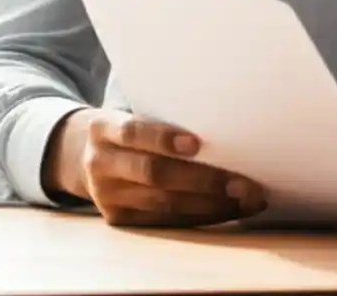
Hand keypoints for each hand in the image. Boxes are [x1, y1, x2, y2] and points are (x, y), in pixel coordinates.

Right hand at [43, 108, 266, 226]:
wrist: (87, 158)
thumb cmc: (134, 131)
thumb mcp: (136, 114)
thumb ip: (167, 118)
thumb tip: (231, 122)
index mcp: (105, 128)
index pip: (134, 132)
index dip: (164, 139)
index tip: (197, 144)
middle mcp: (102, 163)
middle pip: (155, 174)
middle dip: (204, 180)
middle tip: (244, 184)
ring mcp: (108, 196)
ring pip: (165, 204)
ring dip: (213, 204)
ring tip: (249, 200)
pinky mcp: (120, 219)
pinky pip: (167, 221)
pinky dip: (204, 216)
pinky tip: (233, 210)